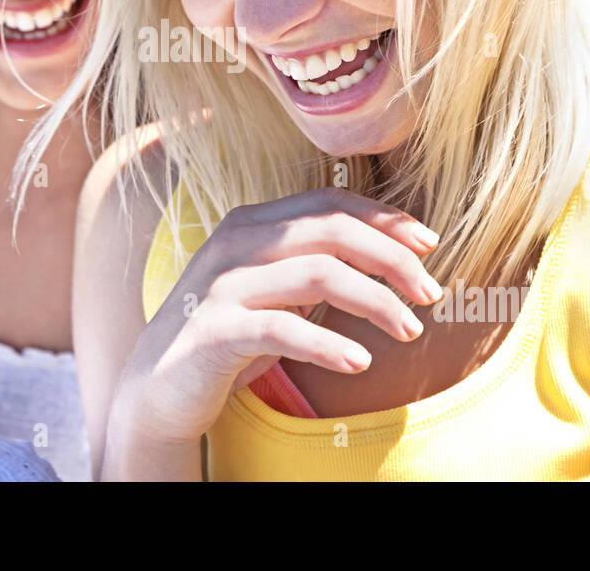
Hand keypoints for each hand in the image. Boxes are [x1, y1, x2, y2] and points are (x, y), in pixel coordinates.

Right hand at [113, 187, 441, 447]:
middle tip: (431, 292)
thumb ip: (315, 265)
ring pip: (316, 274)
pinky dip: (328, 343)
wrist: (158, 386)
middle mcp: (235, 242)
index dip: (384, 217)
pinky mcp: (213, 330)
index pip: (329, 203)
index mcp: (252, 224)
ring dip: (375, 301)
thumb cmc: (231, 334)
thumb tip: (393, 258)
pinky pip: (282, 328)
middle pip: (330, 231)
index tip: (430, 243)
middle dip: (391, 257)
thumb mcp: (274, 290)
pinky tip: (360, 362)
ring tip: (409, 330)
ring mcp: (221, 284)